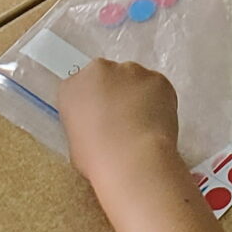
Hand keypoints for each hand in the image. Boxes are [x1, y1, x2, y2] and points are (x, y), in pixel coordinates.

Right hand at [56, 59, 180, 189]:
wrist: (132, 160)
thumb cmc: (97, 160)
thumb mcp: (75, 144)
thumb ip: (85, 124)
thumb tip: (99, 127)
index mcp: (72, 87)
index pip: (80, 88)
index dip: (92, 103)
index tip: (100, 118)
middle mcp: (100, 71)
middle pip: (108, 77)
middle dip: (115, 94)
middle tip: (122, 121)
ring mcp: (131, 71)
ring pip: (135, 80)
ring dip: (137, 96)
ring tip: (143, 125)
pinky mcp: (157, 78)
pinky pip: (157, 87)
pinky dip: (159, 101)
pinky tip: (157, 123)